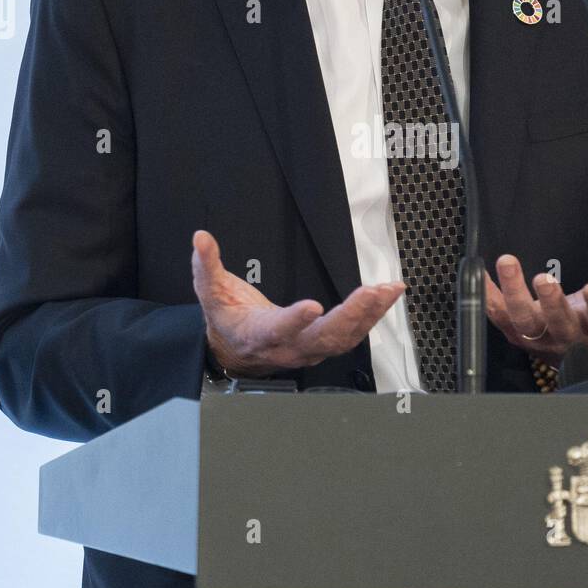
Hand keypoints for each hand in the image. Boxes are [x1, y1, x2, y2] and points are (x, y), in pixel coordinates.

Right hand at [191, 229, 404, 374]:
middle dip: (350, 316)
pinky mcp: (324, 344)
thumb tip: (201, 238)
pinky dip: (372, 315)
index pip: (278, 330)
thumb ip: (206, 265)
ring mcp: (309, 349)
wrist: (236, 349)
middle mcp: (288, 347)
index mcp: (258, 335)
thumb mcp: (210, 292)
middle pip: (323, 338)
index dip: (295, 321)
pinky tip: (387, 295)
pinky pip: (353, 334)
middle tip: (370, 293)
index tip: (313, 306)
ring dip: (368, 315)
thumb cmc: (227, 319)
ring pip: (344, 339)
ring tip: (387, 290)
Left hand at [484, 247, 587, 366]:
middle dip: (550, 301)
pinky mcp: (517, 331)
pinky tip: (480, 273)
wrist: (584, 348)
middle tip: (544, 278)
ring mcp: (540, 336)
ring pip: (524, 320)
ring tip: (508, 263)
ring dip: (514, 293)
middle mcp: (569, 336)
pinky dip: (488, 295)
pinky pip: (498, 315)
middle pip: (558, 323)